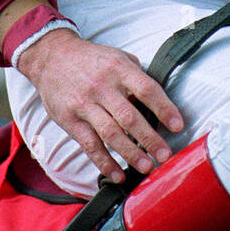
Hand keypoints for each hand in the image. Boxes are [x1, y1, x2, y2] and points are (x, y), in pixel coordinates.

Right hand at [17, 28, 183, 183]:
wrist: (52, 57)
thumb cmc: (91, 59)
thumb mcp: (117, 56)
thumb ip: (136, 76)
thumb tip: (158, 101)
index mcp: (118, 68)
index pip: (147, 90)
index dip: (164, 109)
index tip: (177, 126)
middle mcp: (102, 86)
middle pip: (130, 117)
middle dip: (150, 139)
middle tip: (165, 155)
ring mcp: (84, 104)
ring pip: (111, 134)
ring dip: (131, 154)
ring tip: (147, 167)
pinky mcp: (70, 120)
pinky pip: (90, 145)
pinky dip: (105, 162)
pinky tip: (118, 174)